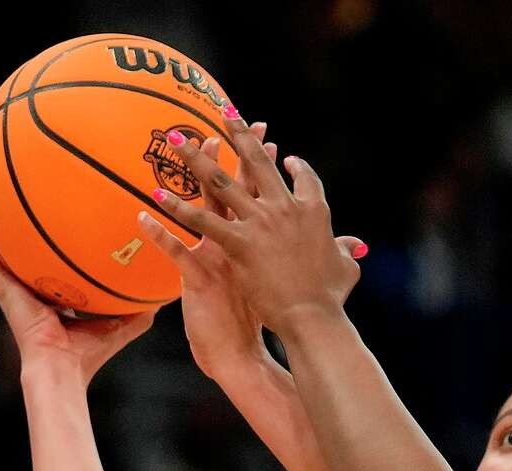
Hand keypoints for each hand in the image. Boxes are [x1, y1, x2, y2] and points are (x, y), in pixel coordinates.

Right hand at [0, 204, 155, 385]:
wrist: (62, 368)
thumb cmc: (91, 354)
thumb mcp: (123, 324)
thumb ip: (141, 306)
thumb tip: (164, 289)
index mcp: (57, 298)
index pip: (58, 267)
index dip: (59, 247)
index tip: (63, 222)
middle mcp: (33, 289)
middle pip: (26, 254)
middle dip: (23, 230)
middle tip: (18, 197)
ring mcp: (14, 288)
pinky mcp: (2, 288)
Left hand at [140, 109, 365, 337]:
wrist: (314, 317)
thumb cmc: (331, 296)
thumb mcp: (346, 267)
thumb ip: (346, 250)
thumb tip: (355, 244)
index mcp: (313, 211)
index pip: (303, 178)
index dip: (294, 165)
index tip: (283, 156)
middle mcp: (285, 208)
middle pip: (258, 163)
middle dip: (239, 134)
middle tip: (225, 113)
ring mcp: (259, 223)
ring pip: (220, 182)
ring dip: (195, 158)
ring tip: (175, 139)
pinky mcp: (238, 243)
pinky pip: (201, 221)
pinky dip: (177, 207)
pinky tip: (156, 194)